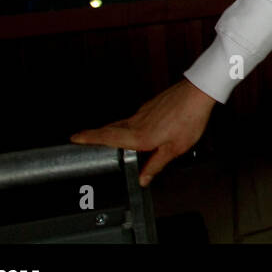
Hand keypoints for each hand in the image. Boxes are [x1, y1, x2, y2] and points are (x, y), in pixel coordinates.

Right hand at [70, 78, 215, 186]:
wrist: (198, 93)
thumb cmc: (189, 119)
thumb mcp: (175, 148)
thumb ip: (156, 164)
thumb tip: (143, 177)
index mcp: (140, 136)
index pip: (107, 137)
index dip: (88, 138)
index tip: (73, 138)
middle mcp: (137, 122)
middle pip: (109, 129)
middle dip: (94, 135)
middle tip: (80, 139)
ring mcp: (143, 112)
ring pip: (120, 123)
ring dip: (109, 130)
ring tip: (103, 138)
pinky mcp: (150, 106)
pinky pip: (132, 118)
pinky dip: (125, 125)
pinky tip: (133, 130)